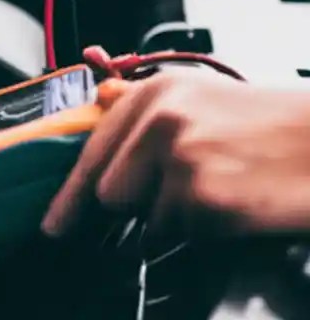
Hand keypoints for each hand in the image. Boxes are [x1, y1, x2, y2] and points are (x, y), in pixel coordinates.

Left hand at [43, 69, 309, 238]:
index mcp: (154, 93)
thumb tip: (101, 101)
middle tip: (186, 190)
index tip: (55, 222)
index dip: (70, 193)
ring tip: (220, 186)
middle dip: (138, 203)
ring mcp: (179, 158)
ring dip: (177, 215)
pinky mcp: (204, 196)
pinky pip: (182, 232)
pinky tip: (235, 201)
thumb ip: (145, 108)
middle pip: (108, 192)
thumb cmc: (271, 124)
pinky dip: (206, 229)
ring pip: (146, 217)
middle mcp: (159, 121)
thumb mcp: (202, 97)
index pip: (92, 150)